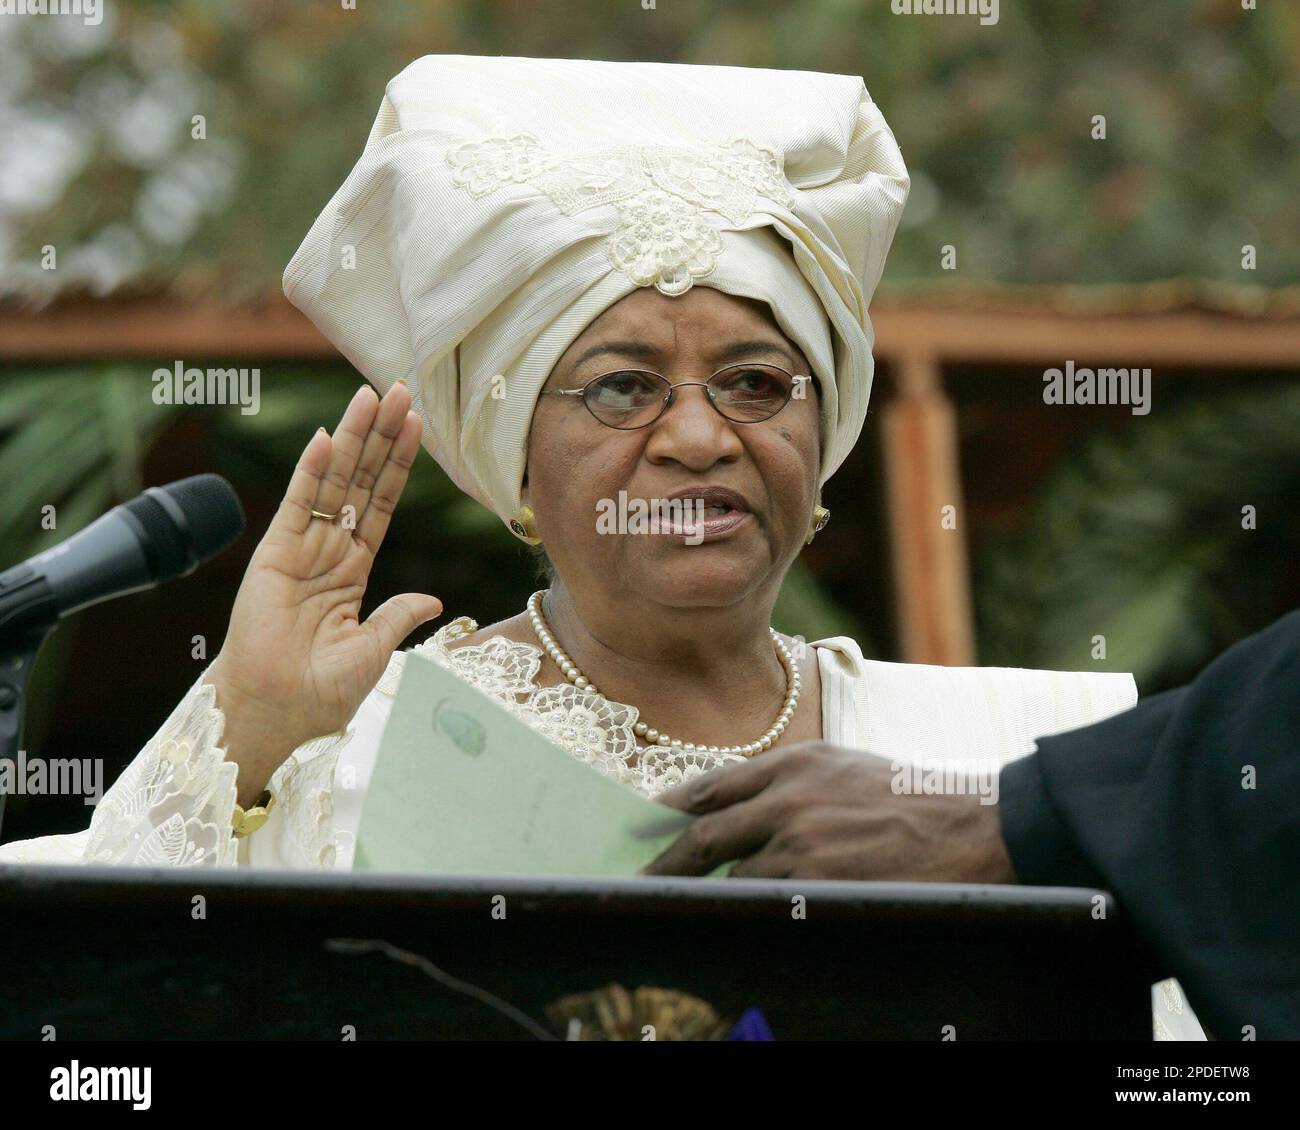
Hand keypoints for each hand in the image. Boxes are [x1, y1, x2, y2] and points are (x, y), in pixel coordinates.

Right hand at [206, 382, 441, 802]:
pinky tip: (330, 436)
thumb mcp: (373, 651)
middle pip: (362, 480)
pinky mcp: (276, 554)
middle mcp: (330, 551)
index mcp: (355, 571)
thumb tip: (435, 600)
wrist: (278, 710)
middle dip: (381, 436)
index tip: (417, 424)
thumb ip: (398, 616)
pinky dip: (314, 470)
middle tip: (400, 389)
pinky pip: (299, 503)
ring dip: (354, 438)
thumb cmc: (320, 692)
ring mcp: (303, 548)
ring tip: (372, 395)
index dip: (399, 464)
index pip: (383, 504)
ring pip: (335, 481)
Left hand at [641, 741, 1018, 882]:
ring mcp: (800, 845)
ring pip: (732, 878)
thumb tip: (730, 806)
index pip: (711, 787)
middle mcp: (787, 799)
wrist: (967, 828)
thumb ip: (784, 780)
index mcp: (792, 762)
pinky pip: (764, 903)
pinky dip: (747, 910)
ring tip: (687, 907)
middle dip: (666, 863)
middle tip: (638, 880)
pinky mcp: (817, 884)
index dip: (670, 809)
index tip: (644, 824)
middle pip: (704, 837)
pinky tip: (735, 918)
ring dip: (711, 894)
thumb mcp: (840, 765)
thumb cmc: (905, 797)